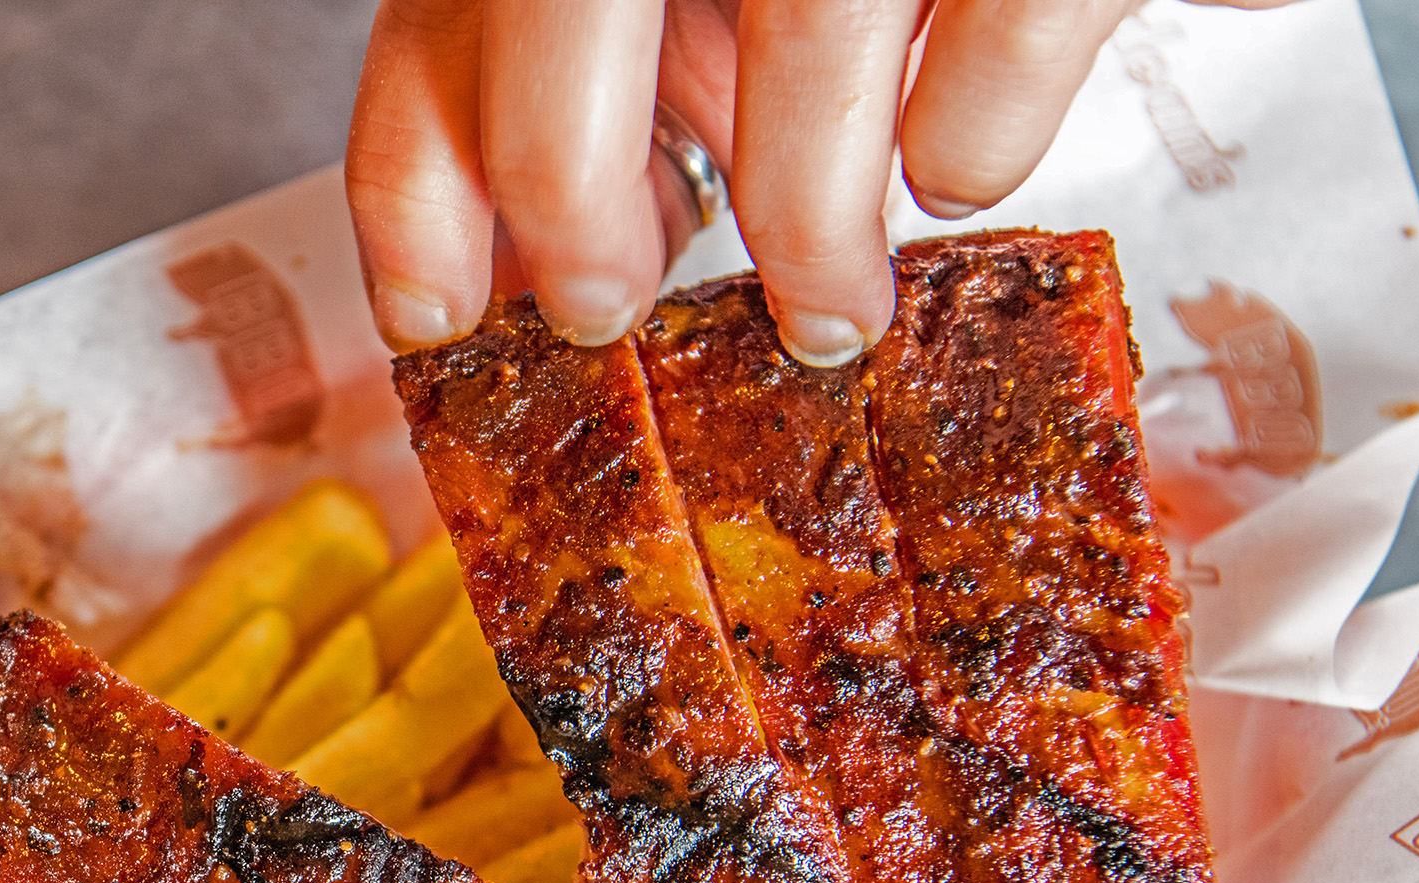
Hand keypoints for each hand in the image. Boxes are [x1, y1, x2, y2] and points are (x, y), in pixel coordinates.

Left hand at [346, 0, 1300, 362]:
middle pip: (565, 0)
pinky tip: (947, 174)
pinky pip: (1001, 41)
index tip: (433, 316)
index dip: (416, 190)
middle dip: (565, 194)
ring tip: (828, 316)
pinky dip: (968, 148)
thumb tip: (497, 281)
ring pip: (806, 38)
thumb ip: (585, 100)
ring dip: (806, 228)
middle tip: (602, 309)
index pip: (438, 26)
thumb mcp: (674, 17)